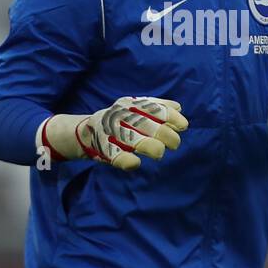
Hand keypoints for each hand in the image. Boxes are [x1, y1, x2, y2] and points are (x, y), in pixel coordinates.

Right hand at [41, 96, 188, 169]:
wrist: (83, 131)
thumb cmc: (117, 122)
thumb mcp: (133, 109)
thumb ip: (155, 108)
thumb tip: (178, 108)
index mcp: (128, 105)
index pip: (152, 107)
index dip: (168, 116)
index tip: (183, 125)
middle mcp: (118, 116)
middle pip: (143, 123)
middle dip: (163, 133)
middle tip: (175, 143)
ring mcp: (109, 133)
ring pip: (130, 138)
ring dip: (147, 145)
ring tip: (160, 152)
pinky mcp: (102, 150)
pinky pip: (115, 156)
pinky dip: (125, 160)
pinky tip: (135, 163)